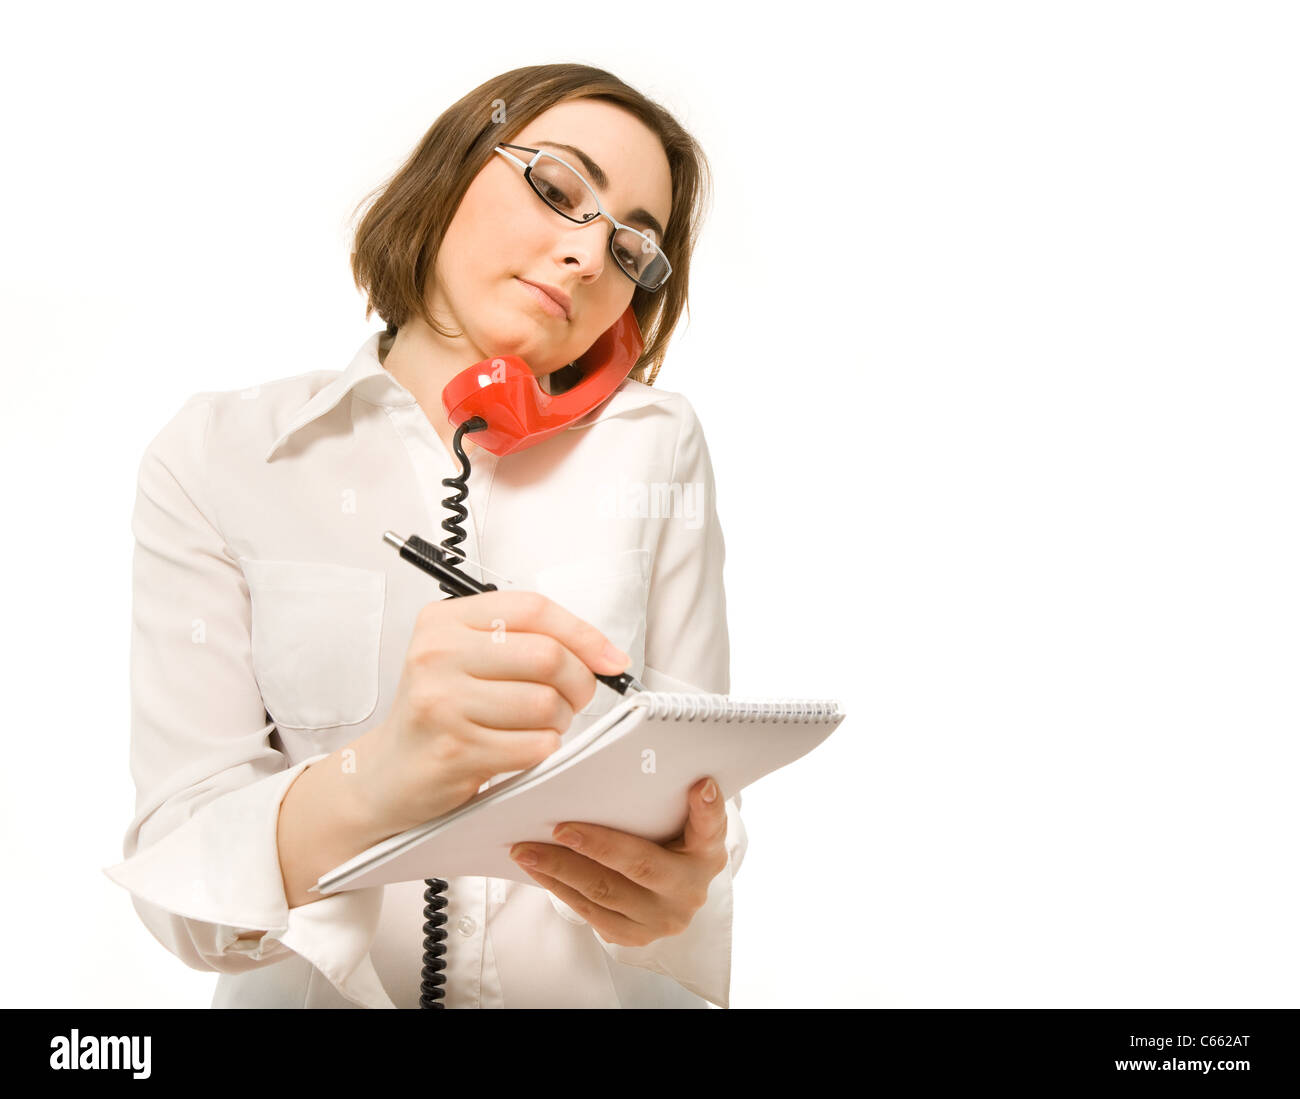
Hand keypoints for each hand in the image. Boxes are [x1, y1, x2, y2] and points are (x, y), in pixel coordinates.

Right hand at [348, 589, 628, 838]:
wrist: (390, 772)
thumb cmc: (441, 711)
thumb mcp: (467, 657)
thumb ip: (524, 641)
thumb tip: (605, 654)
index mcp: (444, 621)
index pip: (533, 609)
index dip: (584, 633)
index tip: (611, 659)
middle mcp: (437, 655)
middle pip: (547, 656)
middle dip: (579, 683)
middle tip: (572, 699)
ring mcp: (443, 703)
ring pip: (545, 704)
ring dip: (559, 721)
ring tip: (538, 725)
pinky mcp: (455, 750)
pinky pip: (534, 745)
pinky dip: (542, 749)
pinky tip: (520, 747)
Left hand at [509, 776, 729, 947]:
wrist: (668, 893)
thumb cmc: (667, 841)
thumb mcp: (677, 820)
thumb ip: (665, 798)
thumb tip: (635, 761)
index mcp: (707, 851)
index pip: (712, 827)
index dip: (708, 809)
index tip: (701, 785)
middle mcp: (690, 889)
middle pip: (640, 865)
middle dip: (595, 845)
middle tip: (559, 827)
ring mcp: (662, 919)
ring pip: (605, 892)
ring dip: (560, 869)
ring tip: (526, 849)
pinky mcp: (634, 936)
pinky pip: (590, 912)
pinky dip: (560, 887)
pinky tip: (537, 869)